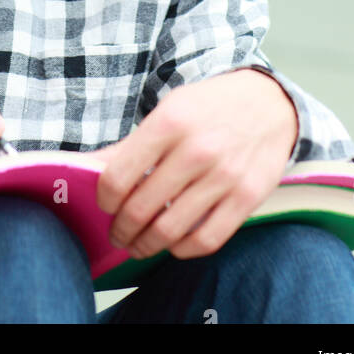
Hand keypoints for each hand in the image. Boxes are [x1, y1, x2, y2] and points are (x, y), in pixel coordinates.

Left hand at [92, 68, 298, 261]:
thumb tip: (85, 169)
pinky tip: (173, 244)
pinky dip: (182, 250)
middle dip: (121, 229)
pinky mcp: (247, 198)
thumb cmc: (208, 109)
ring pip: (171, 231)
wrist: (268, 103)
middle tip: (117, 233)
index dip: (104, 199)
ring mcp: (225, 176)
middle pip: (141, 209)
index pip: (118, 177)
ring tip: (138, 244)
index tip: (105, 203)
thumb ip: (129, 145)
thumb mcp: (167, 111)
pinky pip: (206, 240)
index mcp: (169, 122)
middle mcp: (196, 150)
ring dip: (146, 245)